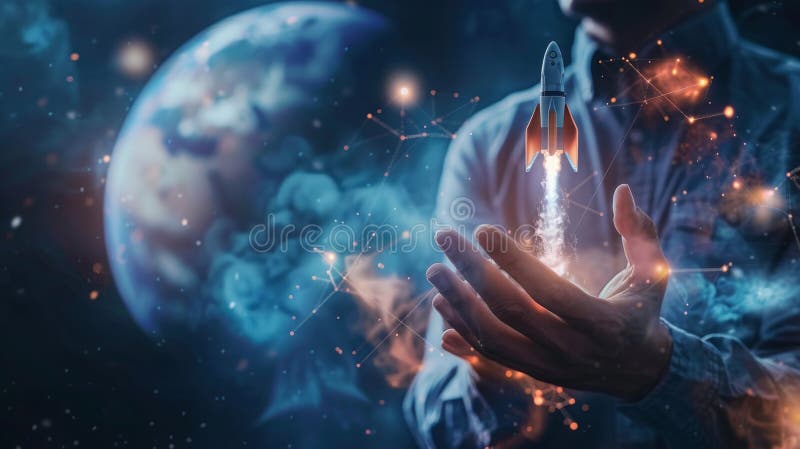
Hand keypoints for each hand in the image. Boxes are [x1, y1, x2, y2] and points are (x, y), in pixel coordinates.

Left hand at [427, 184, 672, 400]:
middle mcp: (571, 349)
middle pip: (511, 311)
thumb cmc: (643, 310)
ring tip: (435, 271)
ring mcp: (548, 366)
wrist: (640, 371)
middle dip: (472, 272)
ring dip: (458, 303)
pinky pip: (489, 357)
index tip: (482, 229)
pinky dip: (462, 334)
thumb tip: (624, 190)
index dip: (513, 261)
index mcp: (603, 322)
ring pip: (493, 339)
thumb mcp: (654, 272)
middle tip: (444, 237)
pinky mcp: (532, 374)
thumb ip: (641, 232)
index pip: (550, 291)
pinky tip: (440, 307)